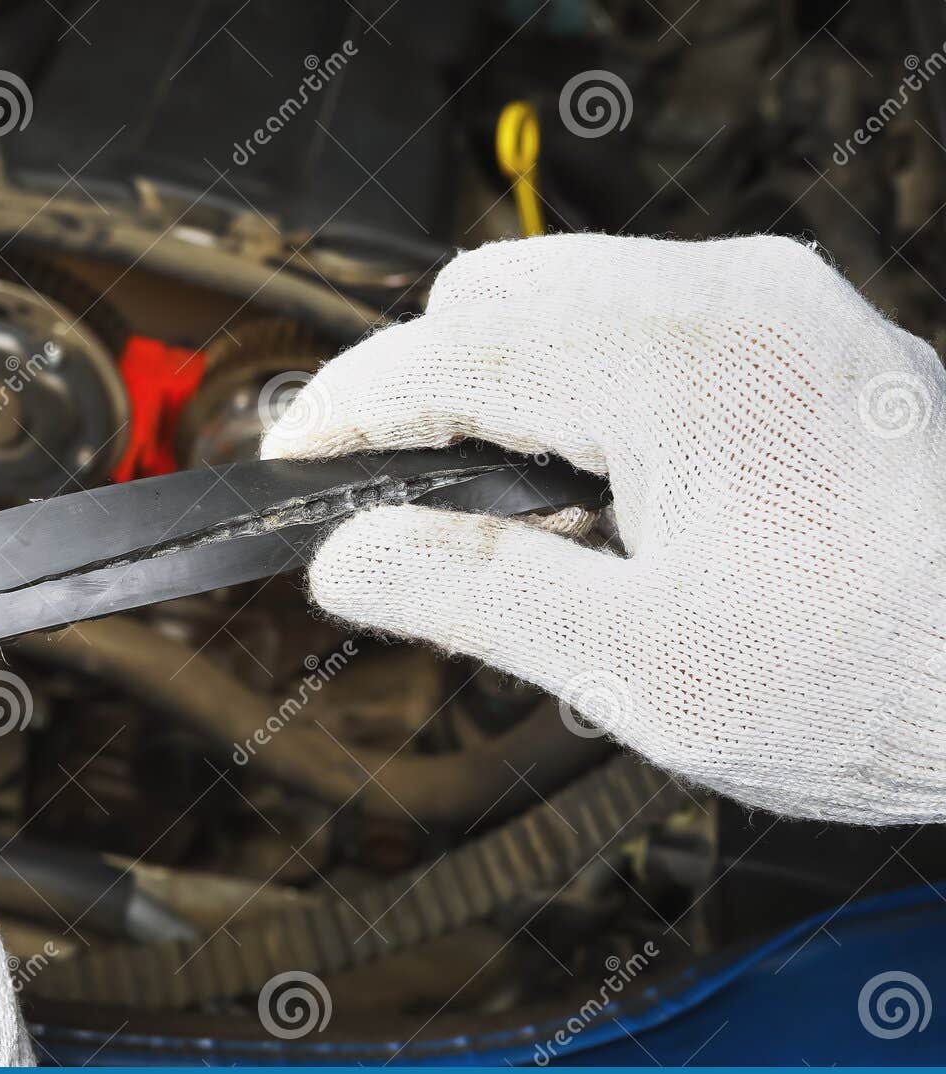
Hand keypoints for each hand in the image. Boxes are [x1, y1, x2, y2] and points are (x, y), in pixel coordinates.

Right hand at [263, 234, 945, 823]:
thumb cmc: (879, 678)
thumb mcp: (642, 666)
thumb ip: (473, 595)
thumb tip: (347, 559)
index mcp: (674, 363)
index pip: (444, 355)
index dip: (346, 414)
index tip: (294, 469)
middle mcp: (724, 295)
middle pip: (491, 297)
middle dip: (421, 393)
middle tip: (406, 514)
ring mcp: (770, 301)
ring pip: (559, 294)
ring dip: (500, 386)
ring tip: (518, 521)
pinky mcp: (798, 328)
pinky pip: (636, 315)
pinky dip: (576, 382)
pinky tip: (605, 492)